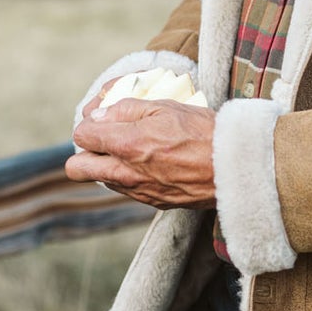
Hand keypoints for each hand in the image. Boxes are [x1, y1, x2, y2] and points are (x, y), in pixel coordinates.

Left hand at [67, 97, 215, 207]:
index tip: (101, 119)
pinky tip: (150, 163)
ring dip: (106, 164)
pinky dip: (128, 176)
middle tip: (103, 139)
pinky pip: (125, 190)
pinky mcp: (153, 202)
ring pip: (101, 180)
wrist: (234, 168)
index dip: (89, 124)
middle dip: (83, 152)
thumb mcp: (164, 108)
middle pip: (77, 169)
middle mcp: (126, 173)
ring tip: (131, 149)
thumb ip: (125, 109)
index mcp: (126, 145)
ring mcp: (138, 191)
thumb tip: (99, 115)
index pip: (82, 136)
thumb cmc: (203, 132)